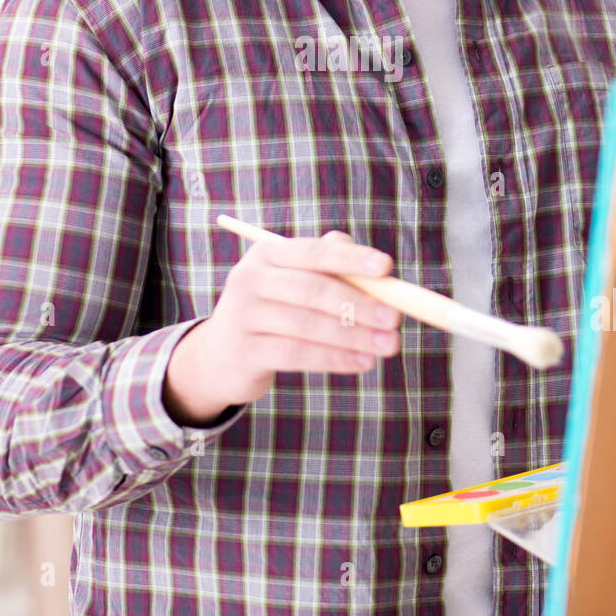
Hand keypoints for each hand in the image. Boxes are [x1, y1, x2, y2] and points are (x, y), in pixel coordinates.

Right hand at [163, 230, 399, 425]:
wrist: (220, 356)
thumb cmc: (273, 311)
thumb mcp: (294, 282)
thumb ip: (332, 268)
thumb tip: (379, 269)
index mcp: (267, 254)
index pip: (314, 252)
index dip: (351, 259)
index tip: (387, 267)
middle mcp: (250, 279)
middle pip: (312, 290)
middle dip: (359, 304)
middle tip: (395, 318)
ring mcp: (244, 316)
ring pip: (308, 325)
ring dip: (354, 337)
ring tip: (388, 345)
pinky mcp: (246, 351)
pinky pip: (298, 354)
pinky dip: (335, 359)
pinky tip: (363, 363)